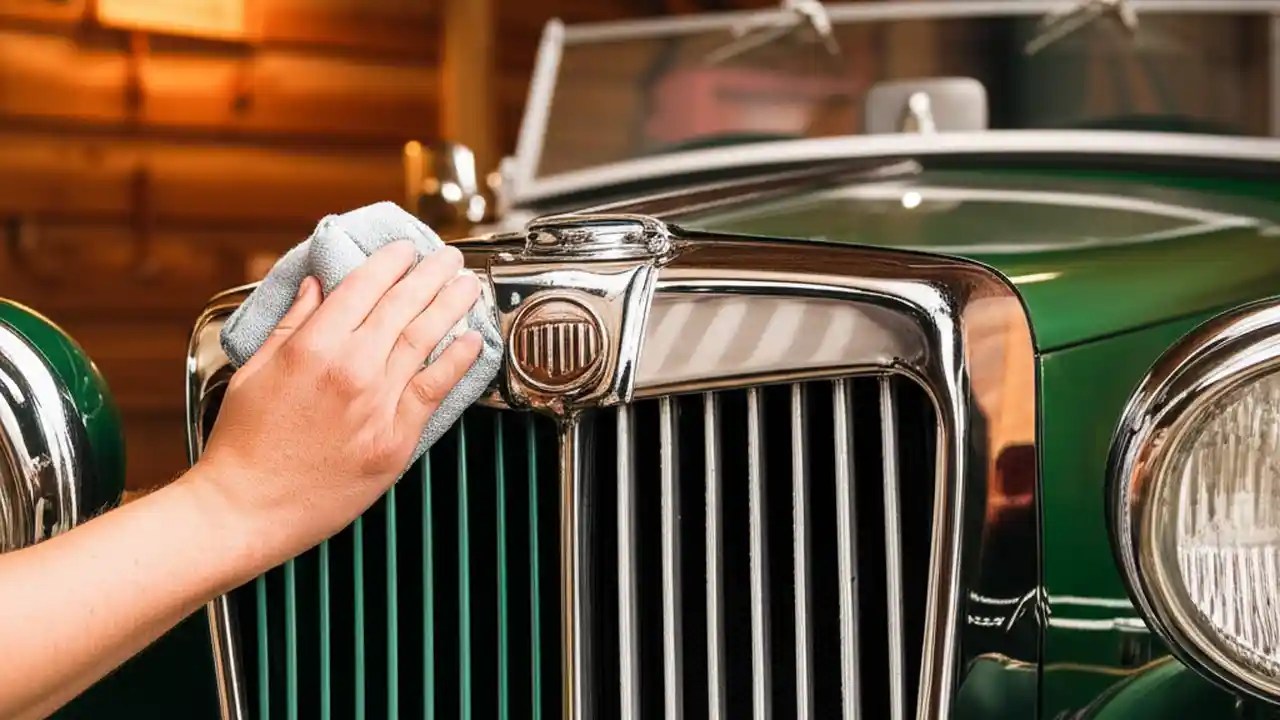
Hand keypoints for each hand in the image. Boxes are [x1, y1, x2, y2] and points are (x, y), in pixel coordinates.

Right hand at [195, 240, 481, 565]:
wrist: (247, 508)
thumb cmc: (245, 445)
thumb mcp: (255, 371)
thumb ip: (292, 325)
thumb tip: (317, 287)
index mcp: (313, 347)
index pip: (364, 287)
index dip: (390, 262)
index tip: (405, 249)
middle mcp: (351, 369)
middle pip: (402, 306)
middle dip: (430, 274)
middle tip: (448, 257)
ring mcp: (377, 404)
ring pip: (424, 340)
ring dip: (451, 306)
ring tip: (468, 285)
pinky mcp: (395, 439)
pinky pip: (434, 390)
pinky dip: (457, 361)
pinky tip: (471, 341)